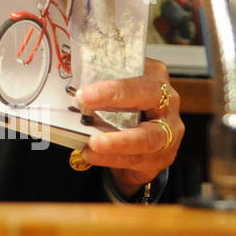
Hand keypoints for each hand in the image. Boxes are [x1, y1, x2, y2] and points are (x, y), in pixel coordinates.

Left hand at [74, 57, 181, 196]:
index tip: (84, 94)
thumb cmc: (127, 104)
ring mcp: (169, 131)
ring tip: (91, 145)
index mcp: (155, 77)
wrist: (142, 135)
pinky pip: (138, 159)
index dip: (113, 89)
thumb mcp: (116, 85)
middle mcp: (167, 102)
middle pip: (148, 101)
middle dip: (115, 107)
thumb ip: (99, 79)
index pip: (138, 78)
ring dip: (116, 144)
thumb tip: (66, 78)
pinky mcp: (163, 156)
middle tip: (87, 108)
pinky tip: (93, 155)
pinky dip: (113, 158)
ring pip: (146, 138)